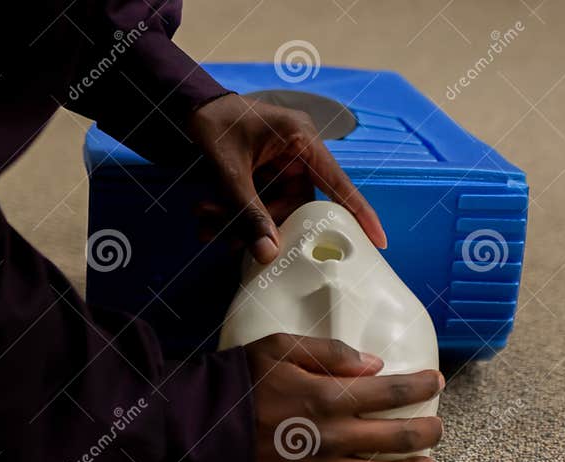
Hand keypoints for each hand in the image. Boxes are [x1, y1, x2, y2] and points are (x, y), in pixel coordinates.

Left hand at [186, 94, 385, 262]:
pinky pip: (262, 201)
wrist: (185, 103)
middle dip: (265, 225)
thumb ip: (248, 212)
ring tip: (207, 224)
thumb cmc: (211, 123)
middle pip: (298, 205)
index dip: (360, 213)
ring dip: (243, 221)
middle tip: (230, 241)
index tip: (379, 240)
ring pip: (276, 208)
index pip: (338, 183)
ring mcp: (283, 162)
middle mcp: (299, 152)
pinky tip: (209, 219)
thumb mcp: (228, 171)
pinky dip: (238, 213)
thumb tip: (268, 254)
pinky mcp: (267, 171)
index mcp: (301, 140)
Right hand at [243, 333, 443, 461]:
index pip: (392, 393)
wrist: (194, 426)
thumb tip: (374, 365)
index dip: (420, 387)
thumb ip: (332, 354)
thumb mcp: (281, 348)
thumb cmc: (238, 380)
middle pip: (397, 439)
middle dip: (427, 434)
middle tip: (438, 430)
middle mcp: (332, 439)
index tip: (435, 382)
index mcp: (329, 398)